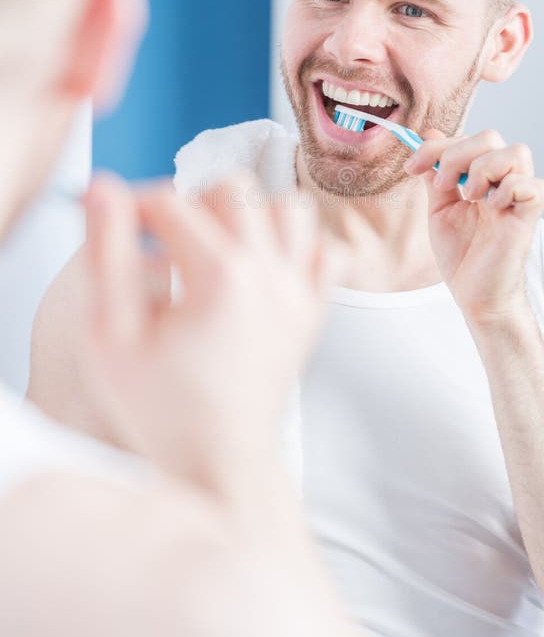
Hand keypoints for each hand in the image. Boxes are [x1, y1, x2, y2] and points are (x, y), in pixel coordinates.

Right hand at [82, 173, 332, 499]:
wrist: (215, 465)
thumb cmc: (160, 410)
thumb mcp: (110, 335)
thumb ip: (107, 254)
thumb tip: (104, 190)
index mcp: (219, 277)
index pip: (171, 202)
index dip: (134, 205)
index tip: (119, 226)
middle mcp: (269, 275)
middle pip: (234, 190)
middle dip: (192, 202)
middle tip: (166, 241)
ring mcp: (298, 294)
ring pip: (290, 208)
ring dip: (252, 215)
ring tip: (218, 246)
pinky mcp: (312, 314)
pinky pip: (328, 253)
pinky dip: (301, 246)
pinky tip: (266, 265)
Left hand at [404, 129, 543, 322]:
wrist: (473, 294)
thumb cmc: (461, 254)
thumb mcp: (439, 207)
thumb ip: (436, 173)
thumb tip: (430, 133)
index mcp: (483, 177)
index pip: (468, 139)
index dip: (436, 146)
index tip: (411, 167)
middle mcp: (503, 182)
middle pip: (491, 137)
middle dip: (457, 154)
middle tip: (444, 184)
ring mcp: (518, 198)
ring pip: (517, 152)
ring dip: (483, 168)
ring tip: (469, 196)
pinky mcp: (529, 218)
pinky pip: (535, 186)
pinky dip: (509, 189)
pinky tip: (490, 208)